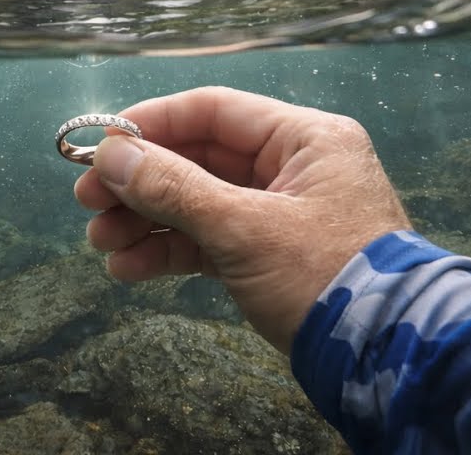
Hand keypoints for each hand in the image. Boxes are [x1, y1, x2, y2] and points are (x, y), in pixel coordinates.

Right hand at [75, 86, 410, 353]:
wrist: (382, 358)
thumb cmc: (326, 277)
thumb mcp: (244, 229)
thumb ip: (174, 188)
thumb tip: (112, 156)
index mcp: (305, 139)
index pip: (214, 111)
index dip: (152, 124)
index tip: (102, 146)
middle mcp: (294, 167)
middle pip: (198, 158)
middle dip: (140, 183)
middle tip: (88, 202)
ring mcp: (281, 213)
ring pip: (198, 202)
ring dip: (146, 220)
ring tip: (101, 244)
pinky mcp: (270, 255)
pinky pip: (209, 240)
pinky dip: (169, 250)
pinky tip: (129, 268)